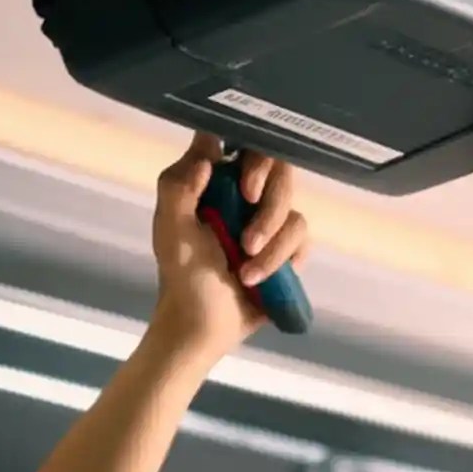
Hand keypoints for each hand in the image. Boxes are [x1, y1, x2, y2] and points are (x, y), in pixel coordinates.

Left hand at [150, 132, 309, 358]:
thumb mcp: (171, 229)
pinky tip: (258, 279)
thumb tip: (208, 146)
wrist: (202, 328)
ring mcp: (270, 221)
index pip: (244, 143)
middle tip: (246, 239)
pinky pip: (301, 239)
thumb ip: (179, 185)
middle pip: (280, 172)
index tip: (245, 186)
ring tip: (246, 271)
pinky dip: (280, 261)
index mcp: (216, 181)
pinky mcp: (288, 248)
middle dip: (269, 208)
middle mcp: (246, 194)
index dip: (255, 154)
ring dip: (271, 244)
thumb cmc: (182, 276)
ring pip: (293, 210)